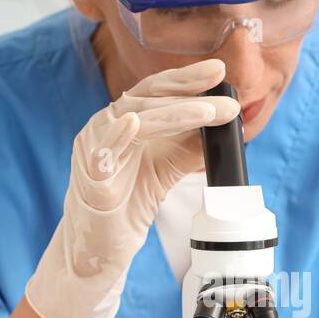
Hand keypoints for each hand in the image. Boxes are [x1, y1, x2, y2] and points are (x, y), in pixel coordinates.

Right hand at [26, 59, 239, 317]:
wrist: (101, 247)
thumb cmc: (127, 202)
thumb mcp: (166, 170)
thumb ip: (188, 148)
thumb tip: (223, 129)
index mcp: (123, 120)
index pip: (156, 90)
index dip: (187, 79)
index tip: (219, 71)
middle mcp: (106, 126)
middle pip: (148, 100)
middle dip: (190, 95)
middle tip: (228, 100)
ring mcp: (94, 149)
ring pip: (133, 120)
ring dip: (173, 114)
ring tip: (206, 112)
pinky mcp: (90, 177)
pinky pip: (102, 153)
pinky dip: (116, 135)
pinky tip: (131, 122)